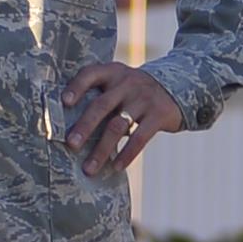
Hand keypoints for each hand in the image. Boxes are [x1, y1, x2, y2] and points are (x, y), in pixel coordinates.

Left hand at [63, 61, 182, 175]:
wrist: (178, 88)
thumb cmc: (135, 92)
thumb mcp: (120, 83)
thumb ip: (101, 96)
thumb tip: (72, 129)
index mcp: (113, 72)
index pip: (90, 74)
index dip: (76, 87)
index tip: (64, 102)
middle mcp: (127, 83)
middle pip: (101, 105)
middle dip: (84, 126)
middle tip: (71, 145)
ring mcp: (144, 99)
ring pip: (118, 126)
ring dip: (101, 149)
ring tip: (89, 168)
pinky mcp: (158, 115)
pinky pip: (140, 138)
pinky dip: (126, 154)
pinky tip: (116, 167)